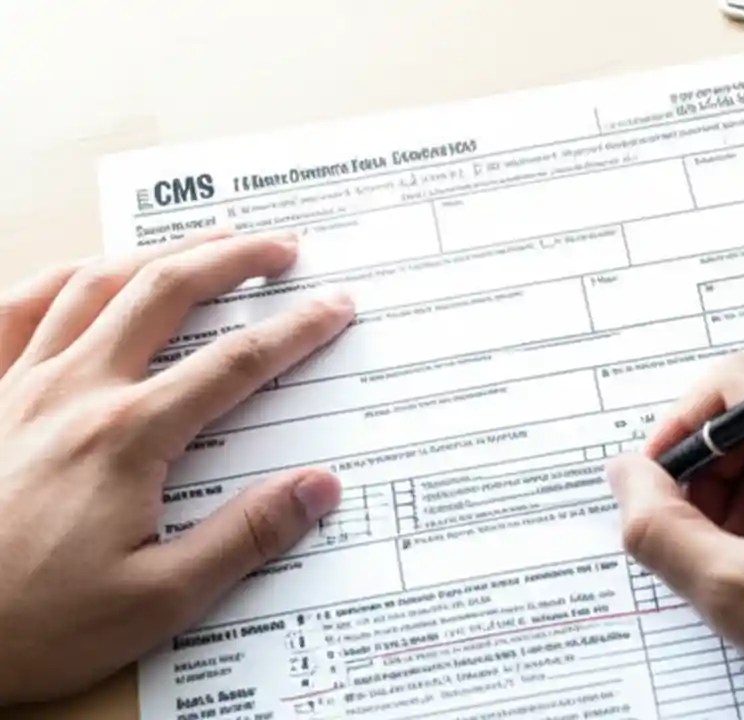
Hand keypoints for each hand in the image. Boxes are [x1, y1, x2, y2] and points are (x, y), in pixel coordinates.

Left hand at [0, 232, 352, 703]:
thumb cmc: (36, 625)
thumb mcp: (159, 600)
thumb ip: (245, 537)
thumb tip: (318, 487)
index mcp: (128, 437)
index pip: (236, 363)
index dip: (296, 328)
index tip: (335, 306)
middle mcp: (75, 392)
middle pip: (167, 293)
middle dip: (233, 258)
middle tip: (282, 246)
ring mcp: (19, 385)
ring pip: (96, 284)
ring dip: (159, 251)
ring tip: (205, 239)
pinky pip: (17, 309)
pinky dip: (58, 277)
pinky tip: (87, 271)